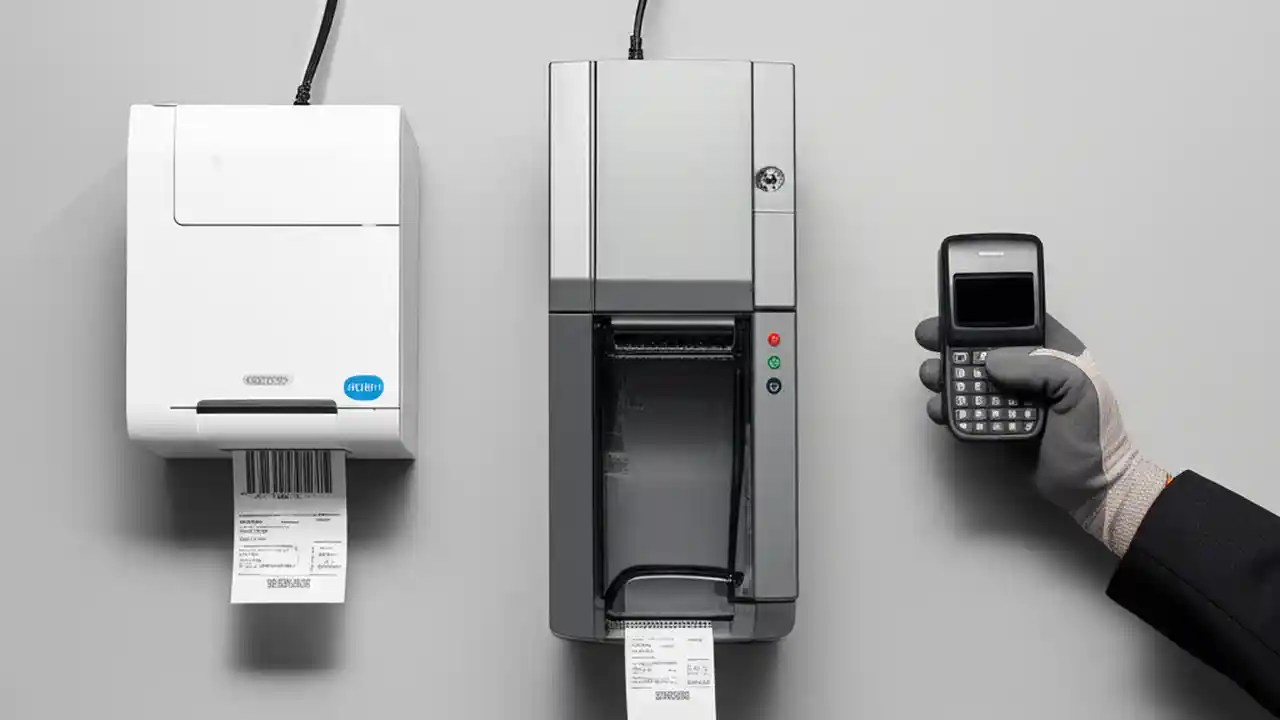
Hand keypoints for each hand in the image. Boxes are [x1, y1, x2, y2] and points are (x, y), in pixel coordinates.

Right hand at [915, 315, 1169, 555]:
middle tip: (926, 339)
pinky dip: (949, 406)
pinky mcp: (998, 424)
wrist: (1093, 491)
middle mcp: (1029, 370)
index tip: (955, 313)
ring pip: (970, 377)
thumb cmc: (1093, 436)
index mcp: (1054, 352)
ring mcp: (1012, 398)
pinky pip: (967, 409)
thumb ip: (1041, 367)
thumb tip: (989, 362)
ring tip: (931, 377)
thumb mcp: (1081, 390)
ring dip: (945, 373)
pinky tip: (940, 408)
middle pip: (984, 346)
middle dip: (951, 341)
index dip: (985, 313)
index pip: (1018, 320)